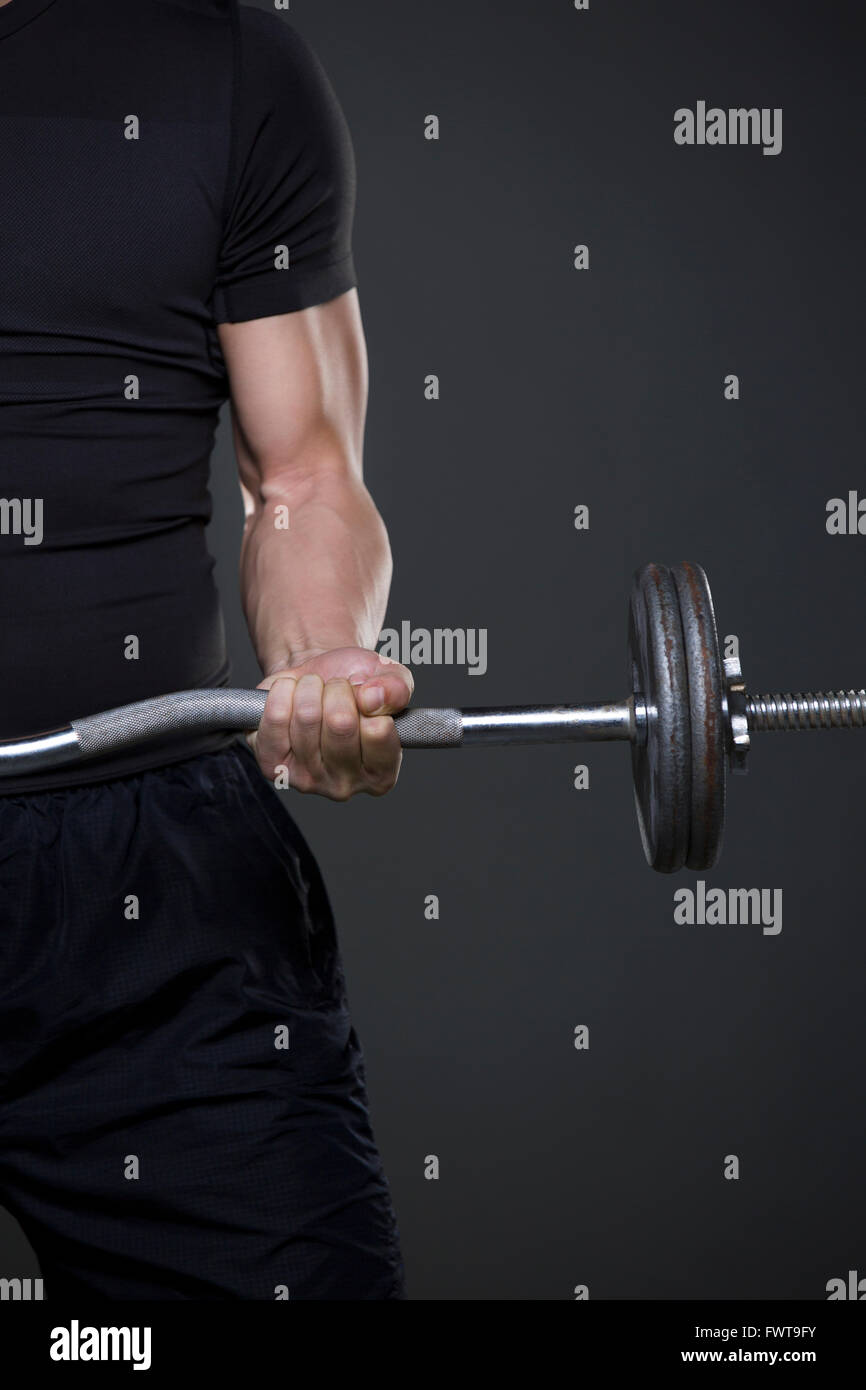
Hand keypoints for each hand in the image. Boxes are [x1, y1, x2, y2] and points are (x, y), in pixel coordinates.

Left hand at [248, 647, 412, 799]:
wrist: (314, 678)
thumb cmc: (355, 686)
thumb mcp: (390, 679)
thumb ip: (396, 689)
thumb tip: (372, 699)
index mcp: (380, 775)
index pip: (378, 731)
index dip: (370, 698)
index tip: (364, 696)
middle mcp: (345, 786)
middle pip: (341, 723)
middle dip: (338, 689)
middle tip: (337, 688)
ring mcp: (306, 780)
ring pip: (307, 717)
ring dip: (310, 688)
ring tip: (315, 690)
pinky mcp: (272, 766)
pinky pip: (275, 719)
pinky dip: (282, 692)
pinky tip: (291, 694)